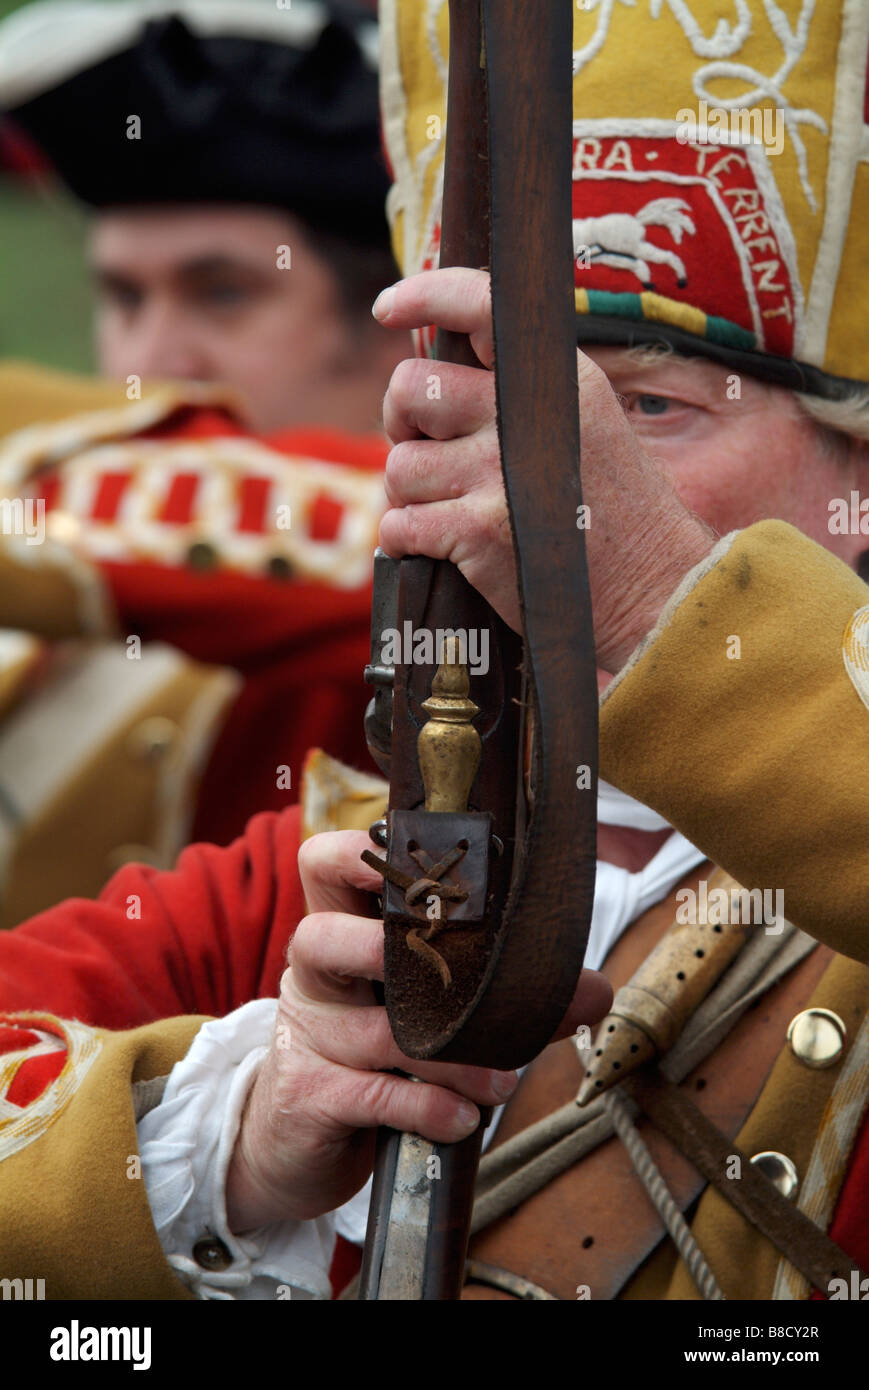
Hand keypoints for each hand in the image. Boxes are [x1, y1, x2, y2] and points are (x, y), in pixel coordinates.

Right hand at [225, 829, 611, 1229]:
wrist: (301, 1143)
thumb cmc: (376, 1055)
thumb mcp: (426, 1010)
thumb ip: (502, 994)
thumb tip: (595, 992)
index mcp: (338, 929)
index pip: (325, 864)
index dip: (357, 852)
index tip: (417, 863)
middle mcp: (314, 975)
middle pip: (319, 935)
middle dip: (384, 949)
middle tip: (451, 971)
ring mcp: (306, 1035)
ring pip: (376, 1032)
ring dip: (448, 1059)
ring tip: (501, 1082)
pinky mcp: (309, 1096)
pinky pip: (372, 1094)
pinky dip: (427, 1107)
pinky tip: (462, 1120)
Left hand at [374, 268, 715, 671]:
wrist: (655, 593)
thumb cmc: (614, 517)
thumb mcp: (590, 428)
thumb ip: (524, 398)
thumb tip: (428, 381)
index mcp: (559, 380)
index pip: (483, 306)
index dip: (426, 295)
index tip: (389, 307)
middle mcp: (527, 416)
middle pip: (411, 388)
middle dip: (402, 422)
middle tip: (426, 450)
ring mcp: (499, 474)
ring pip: (399, 465)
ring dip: (410, 495)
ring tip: (453, 512)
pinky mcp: (478, 532)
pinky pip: (398, 523)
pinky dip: (406, 541)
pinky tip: (443, 549)